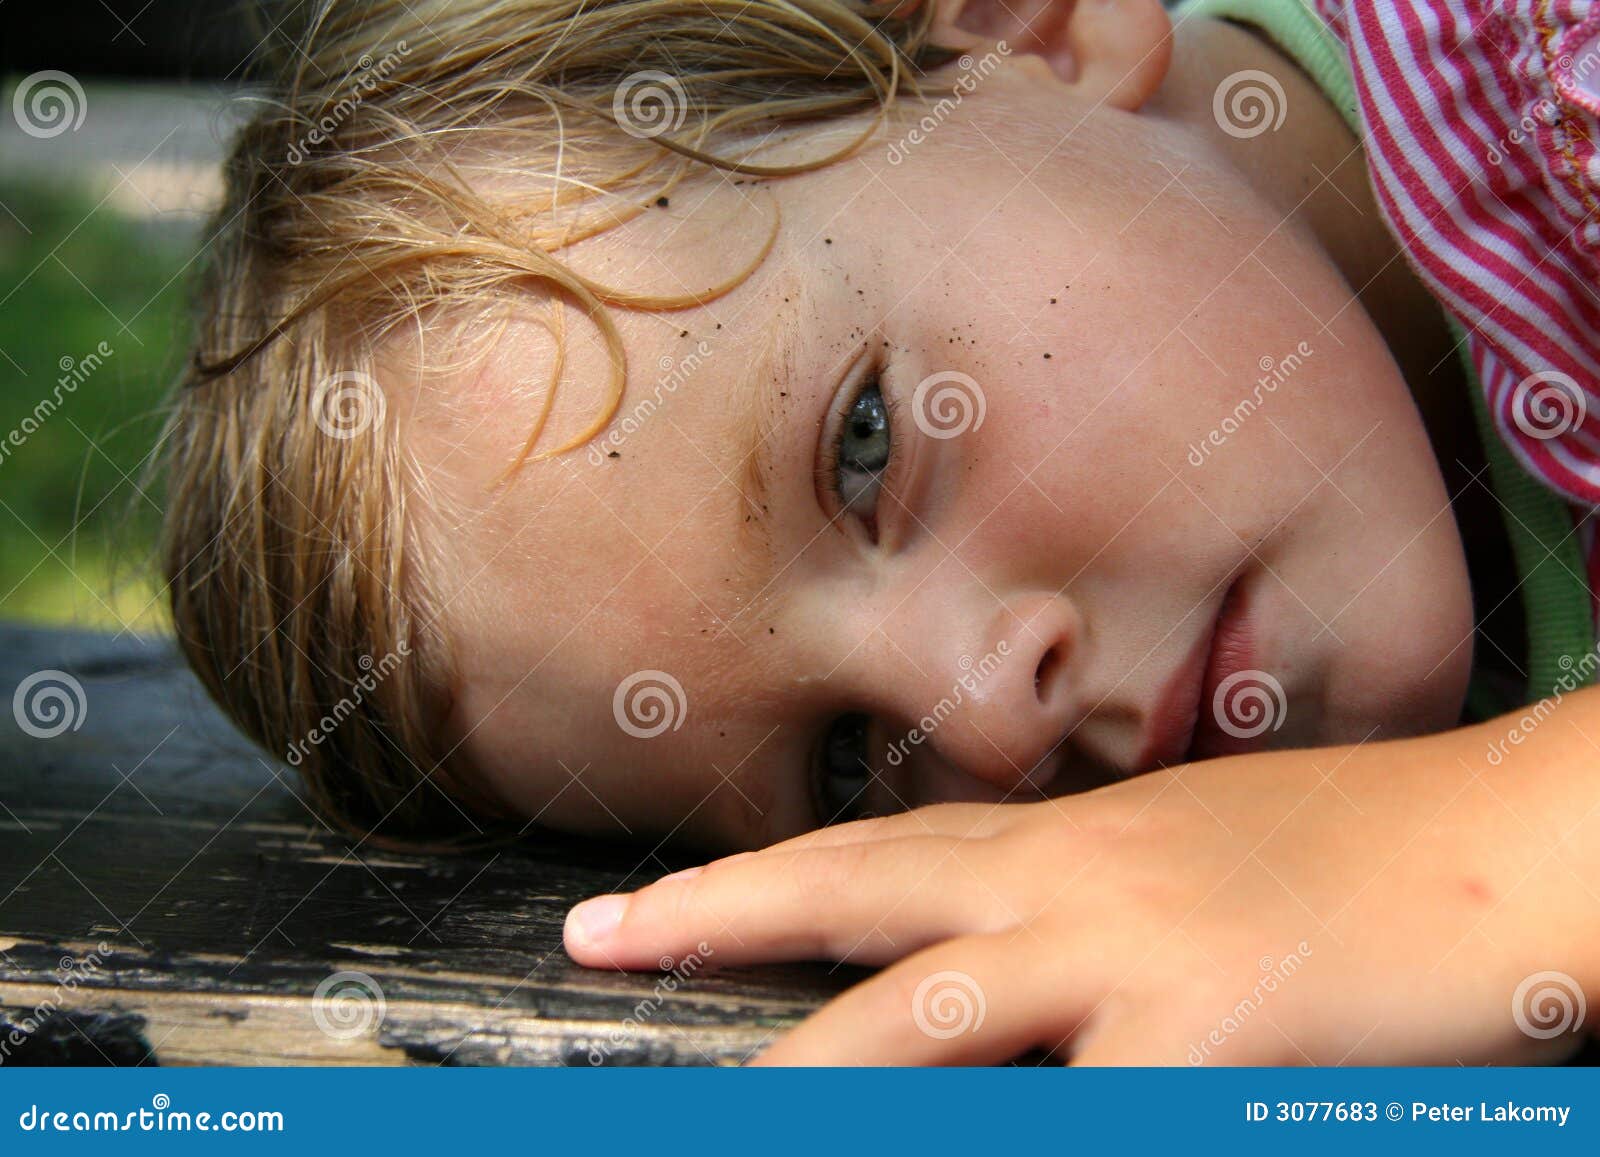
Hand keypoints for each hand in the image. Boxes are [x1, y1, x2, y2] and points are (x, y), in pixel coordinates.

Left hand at [564, 724, 1599, 1063]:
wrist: (1517, 842)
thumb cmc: (1363, 860)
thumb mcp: (1191, 869)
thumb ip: (1085, 912)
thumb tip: (1000, 964)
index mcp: (1072, 844)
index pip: (877, 852)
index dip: (754, 882)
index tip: (645, 907)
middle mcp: (1079, 883)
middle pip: (863, 896)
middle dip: (719, 920)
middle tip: (601, 939)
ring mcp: (1137, 958)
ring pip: (927, 1018)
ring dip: (816, 1068)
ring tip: (728, 1100)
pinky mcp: (1210, 1040)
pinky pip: (1083, 1114)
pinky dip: (1034, 1126)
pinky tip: (988, 1127)